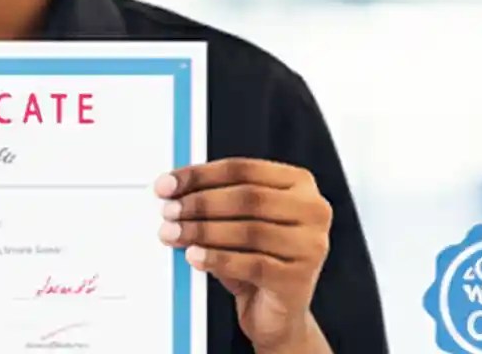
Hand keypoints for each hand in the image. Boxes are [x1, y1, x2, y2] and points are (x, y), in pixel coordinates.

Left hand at [154, 159, 331, 351]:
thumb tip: (172, 190)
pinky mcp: (298, 278)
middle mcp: (312, 210)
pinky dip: (217, 259)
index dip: (200, 174)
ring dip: (203, 231)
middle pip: (247, 198)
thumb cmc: (256, 258)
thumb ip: (213, 200)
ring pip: (249, 231)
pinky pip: (252, 264)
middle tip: (169, 211)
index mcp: (299, 184)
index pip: (243, 169)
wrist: (277, 312)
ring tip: (174, 234)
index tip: (168, 183)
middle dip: (200, 203)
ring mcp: (310, 245)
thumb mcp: (236, 222)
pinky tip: (195, 256)